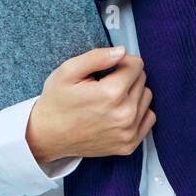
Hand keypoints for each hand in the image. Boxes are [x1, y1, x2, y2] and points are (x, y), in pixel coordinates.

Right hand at [26, 46, 155, 163]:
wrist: (47, 136)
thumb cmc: (56, 101)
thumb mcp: (68, 71)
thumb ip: (97, 57)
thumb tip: (121, 51)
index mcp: (111, 94)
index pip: (136, 64)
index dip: (121, 63)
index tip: (107, 70)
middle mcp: (124, 115)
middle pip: (142, 80)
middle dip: (126, 77)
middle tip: (104, 85)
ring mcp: (128, 132)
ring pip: (146, 97)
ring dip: (133, 94)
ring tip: (110, 99)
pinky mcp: (129, 145)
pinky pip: (149, 118)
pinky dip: (138, 112)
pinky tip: (119, 112)